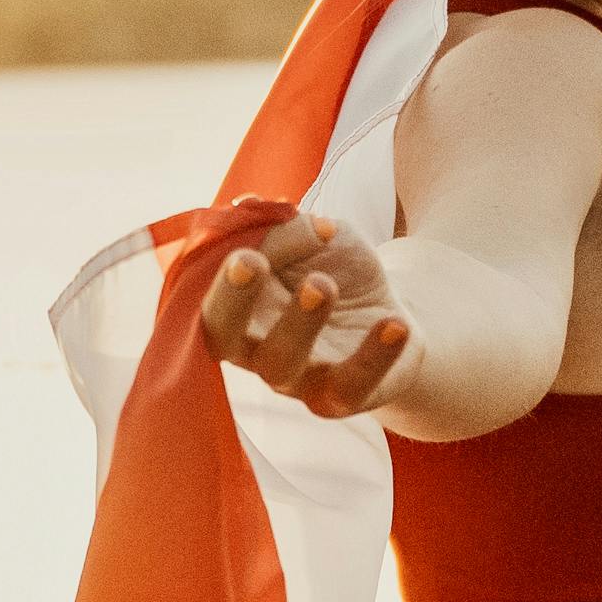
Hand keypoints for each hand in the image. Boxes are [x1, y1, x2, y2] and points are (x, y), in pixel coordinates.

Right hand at [201, 210, 419, 418]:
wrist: (386, 312)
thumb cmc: (334, 270)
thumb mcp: (314, 235)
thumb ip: (282, 225)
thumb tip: (250, 203)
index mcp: (235, 308)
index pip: (208, 297)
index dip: (219, 280)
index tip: (245, 251)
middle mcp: (253, 348)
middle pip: (226, 336)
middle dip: (234, 298)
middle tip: (254, 261)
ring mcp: (294, 378)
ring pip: (281, 362)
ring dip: (299, 321)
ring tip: (323, 285)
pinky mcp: (338, 397)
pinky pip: (350, 385)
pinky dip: (374, 356)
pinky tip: (393, 325)